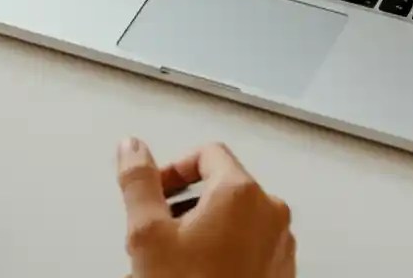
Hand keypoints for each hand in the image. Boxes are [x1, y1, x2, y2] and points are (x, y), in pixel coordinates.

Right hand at [117, 139, 294, 277]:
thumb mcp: (148, 235)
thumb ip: (138, 182)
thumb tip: (132, 148)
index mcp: (242, 193)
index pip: (207, 153)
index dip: (173, 169)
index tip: (156, 190)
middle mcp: (270, 213)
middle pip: (222, 187)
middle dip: (185, 205)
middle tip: (159, 232)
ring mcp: (280, 244)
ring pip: (236, 219)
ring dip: (203, 230)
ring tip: (175, 261)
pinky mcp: (280, 272)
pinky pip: (250, 246)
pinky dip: (224, 251)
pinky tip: (199, 276)